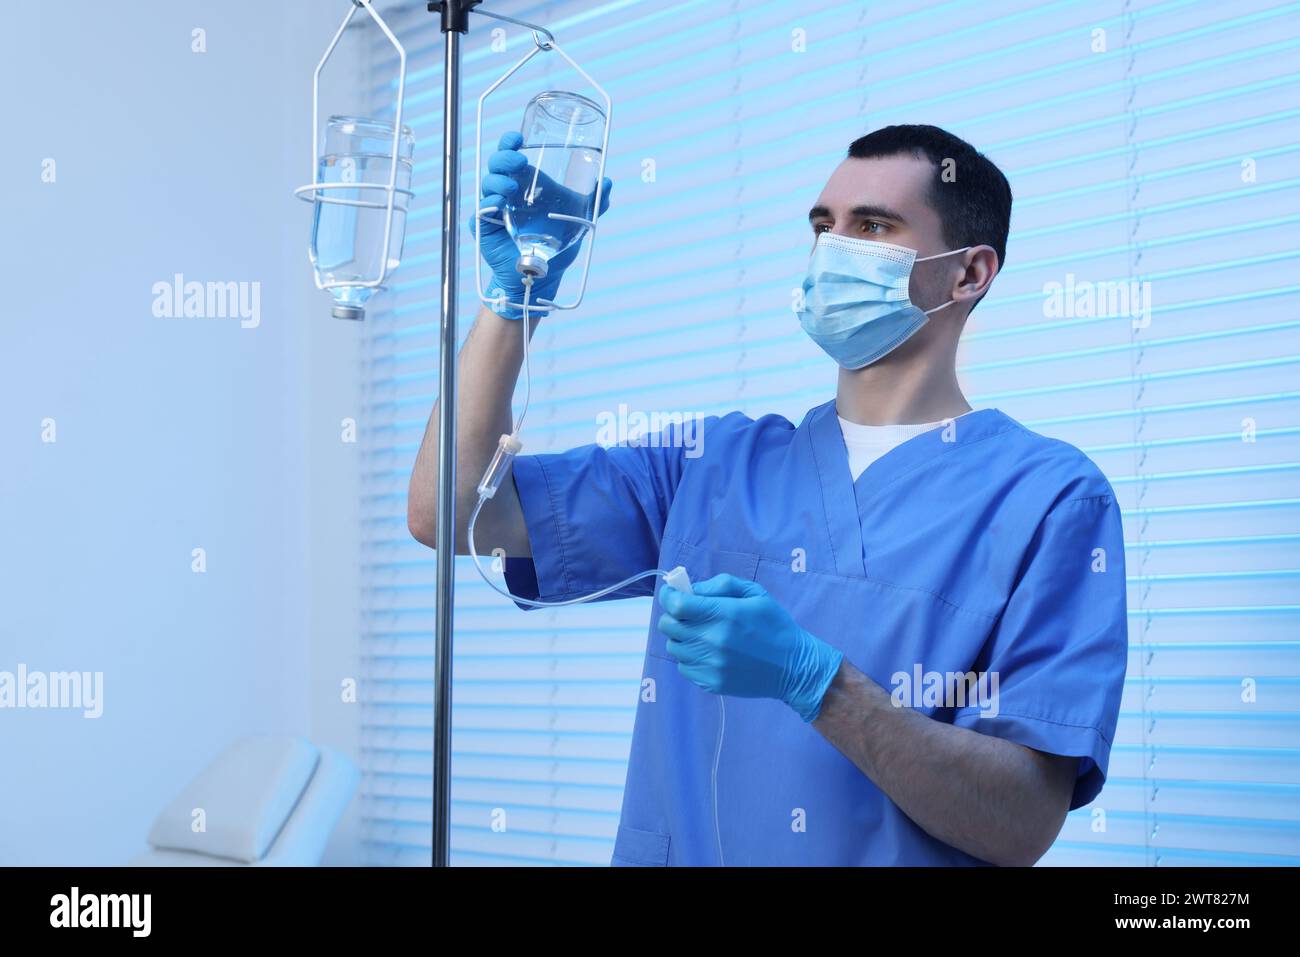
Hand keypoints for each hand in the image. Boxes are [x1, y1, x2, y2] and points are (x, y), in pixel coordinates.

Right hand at [468, 131, 612, 319]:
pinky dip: (489, 203)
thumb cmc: (556, 246)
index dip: (510, 142)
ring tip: (511, 187)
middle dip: (503, 157)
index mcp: (526, 184)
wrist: (544, 276)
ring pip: (488, 184)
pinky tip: (498, 203)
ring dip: (497, 180)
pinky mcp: (485, 227)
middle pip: (497, 165)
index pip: (512, 155)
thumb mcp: (579, 221)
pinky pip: (481, 211)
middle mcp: (507, 193)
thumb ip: (594, 203)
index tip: (518, 137)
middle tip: (519, 161)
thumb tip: (608, 182)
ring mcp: (495, 209)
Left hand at [657, 574, 843, 722]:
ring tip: (700, 634)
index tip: (672, 592)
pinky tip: (708, 652)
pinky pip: (684, 666)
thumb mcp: (755, 593)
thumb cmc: (775, 625)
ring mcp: (710, 665)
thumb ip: (721, 585)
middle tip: (688, 613)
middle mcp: (712, 641)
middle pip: (668, 626)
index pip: (676, 606)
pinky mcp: (710, 683)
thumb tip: (693, 590)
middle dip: (674, 615)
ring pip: (673, 647)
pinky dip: (689, 657)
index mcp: (724, 614)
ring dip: (681, 637)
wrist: (793, 668)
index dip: (669, 595)